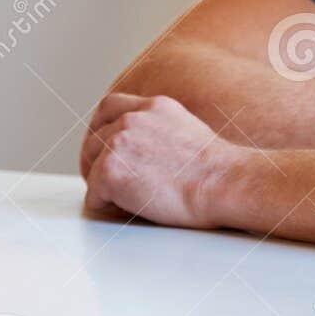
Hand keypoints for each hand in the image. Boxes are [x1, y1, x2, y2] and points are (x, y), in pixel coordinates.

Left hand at [79, 93, 229, 227]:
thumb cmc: (216, 171)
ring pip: (91, 166)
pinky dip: (104, 206)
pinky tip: (127, 209)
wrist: (223, 182)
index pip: (109, 106)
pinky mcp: (110, 170)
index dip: (100, 128)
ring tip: (124, 199)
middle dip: (95, 160)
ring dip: (101, 184)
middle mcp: (133, 119)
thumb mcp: (187, 131)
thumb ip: (159, 130)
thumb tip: (144, 150)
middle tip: (105, 182)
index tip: (101, 147)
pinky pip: (93, 194)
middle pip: (94, 137)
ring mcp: (119, 142)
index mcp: (154, 107)